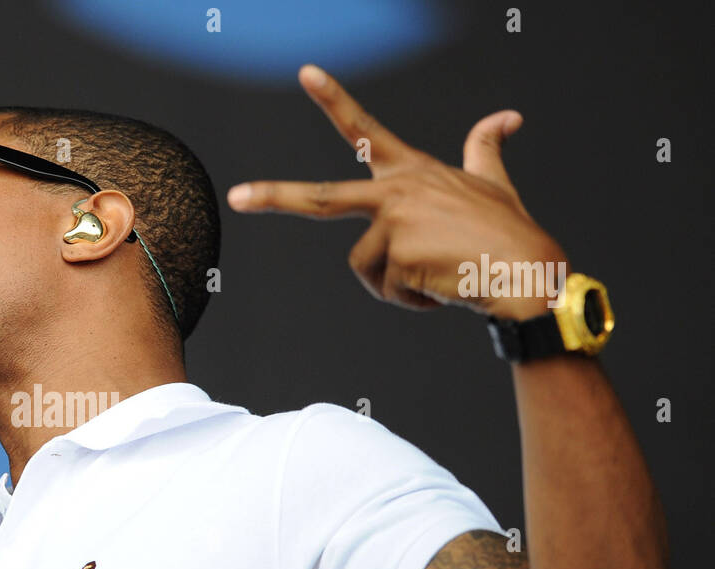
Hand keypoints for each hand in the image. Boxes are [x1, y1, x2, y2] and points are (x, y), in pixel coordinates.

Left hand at [227, 64, 566, 319]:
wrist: (528, 272)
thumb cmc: (509, 232)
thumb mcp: (493, 183)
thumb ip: (486, 148)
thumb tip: (509, 116)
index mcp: (411, 172)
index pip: (366, 131)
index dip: (336, 101)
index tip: (307, 73)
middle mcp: (396, 191)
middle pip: (320, 197)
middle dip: (273, 196)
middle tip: (236, 197)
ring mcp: (393, 221)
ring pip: (364, 267)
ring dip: (396, 284)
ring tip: (437, 273)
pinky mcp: (396, 254)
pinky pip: (385, 290)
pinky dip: (410, 299)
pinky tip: (441, 287)